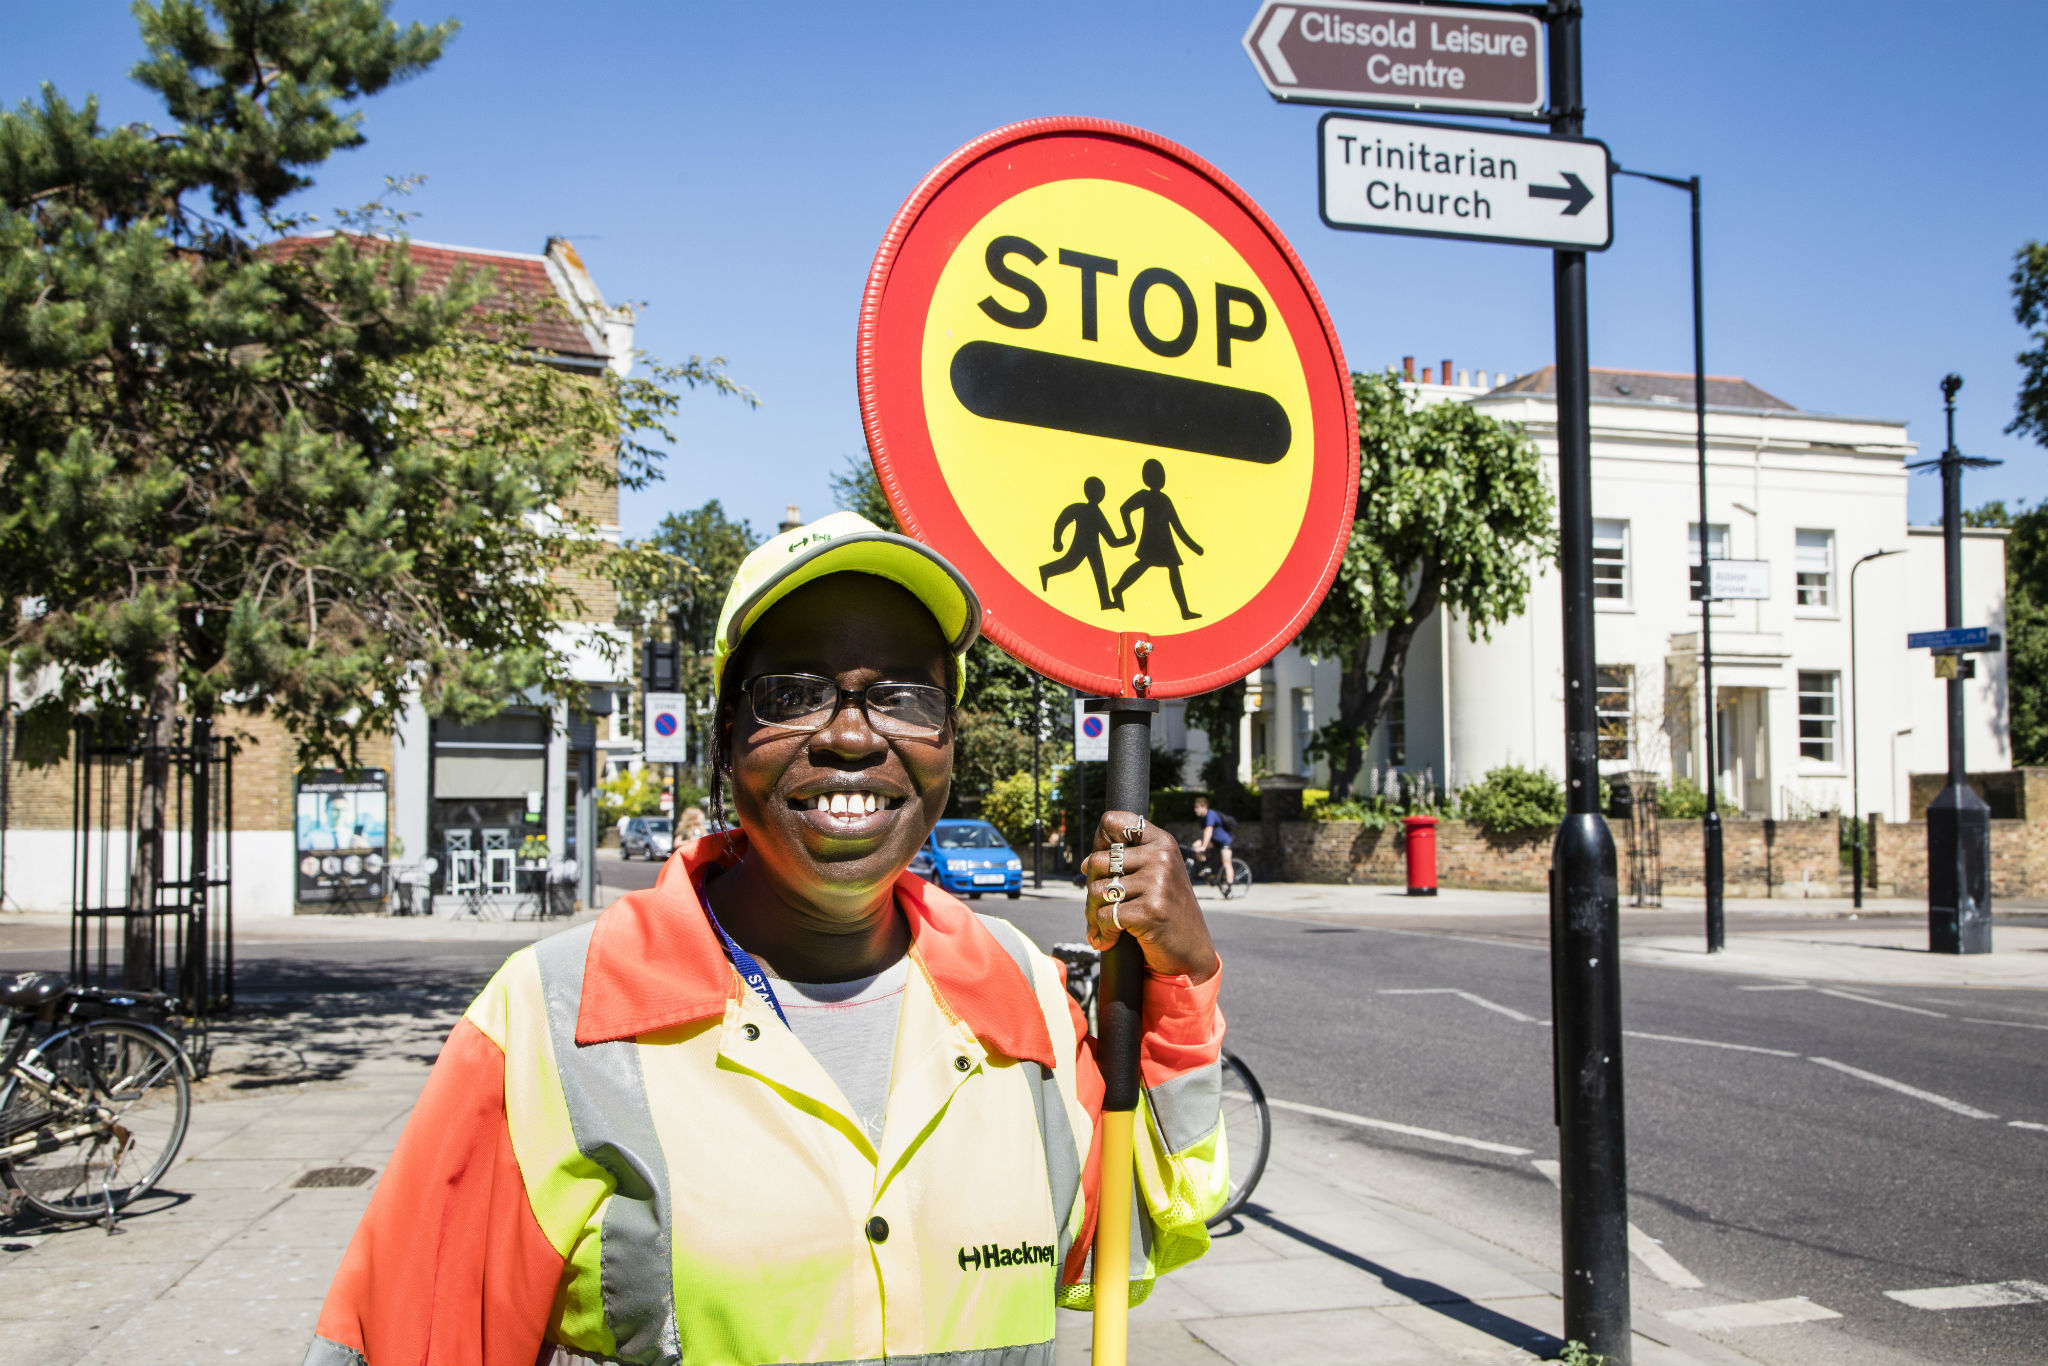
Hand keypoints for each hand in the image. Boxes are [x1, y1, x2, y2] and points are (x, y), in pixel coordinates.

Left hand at [1081, 811, 1217, 983]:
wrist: (1191, 950)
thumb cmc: (1166, 910)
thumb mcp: (1157, 874)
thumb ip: (1129, 861)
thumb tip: (1085, 862)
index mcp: (1161, 841)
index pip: (1113, 821)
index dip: (1099, 841)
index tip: (1102, 865)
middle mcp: (1161, 857)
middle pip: (1096, 861)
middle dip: (1091, 887)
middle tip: (1097, 905)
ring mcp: (1158, 882)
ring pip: (1097, 891)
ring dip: (1093, 913)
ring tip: (1101, 924)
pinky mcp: (1151, 910)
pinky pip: (1106, 916)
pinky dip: (1102, 931)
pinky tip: (1108, 940)